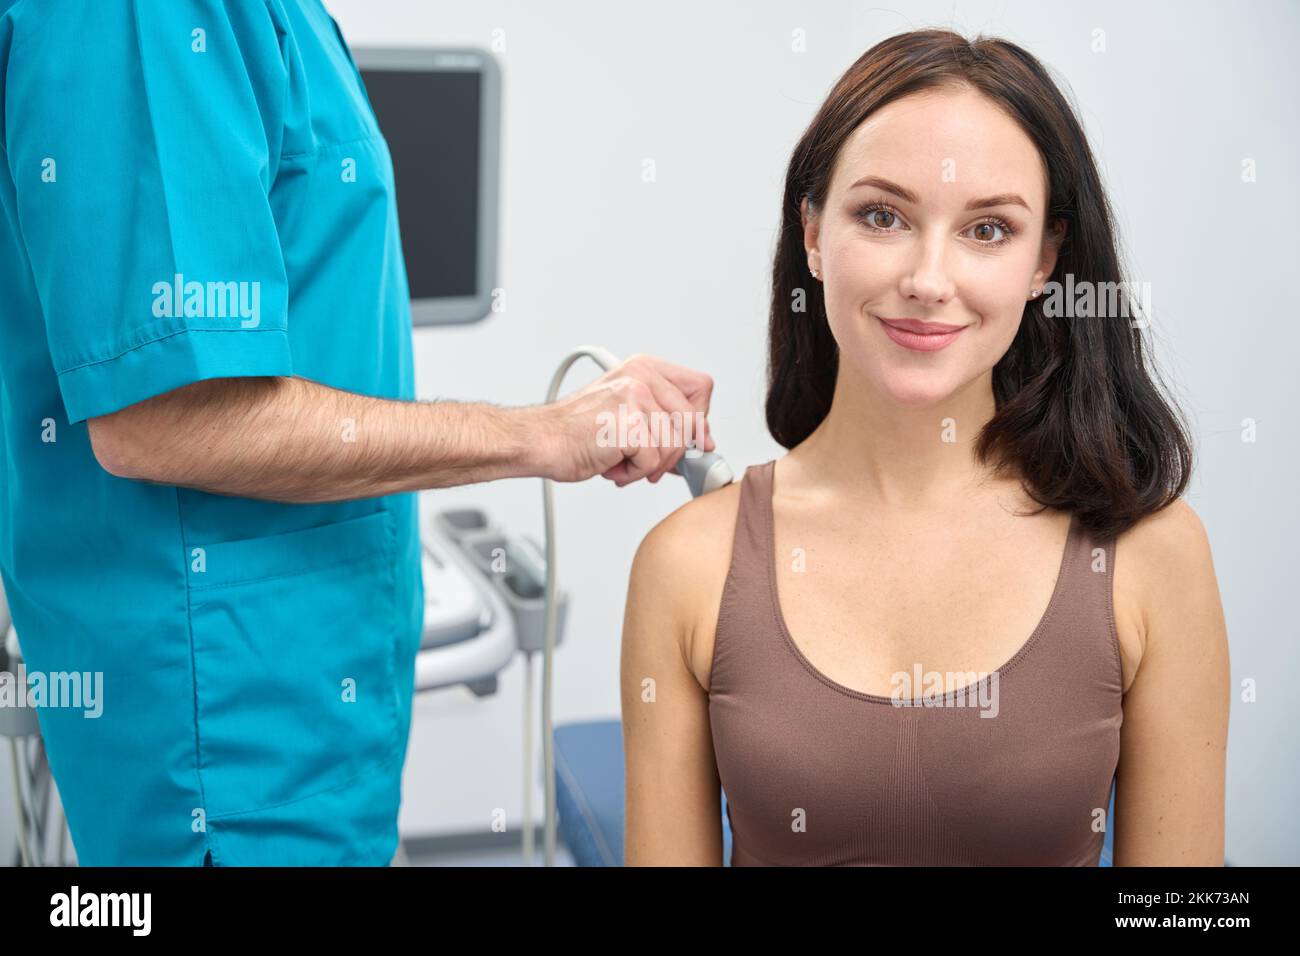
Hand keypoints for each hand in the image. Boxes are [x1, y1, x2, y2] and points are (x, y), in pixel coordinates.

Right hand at [534, 353, 715, 485]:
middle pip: (692, 421)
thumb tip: (701, 442)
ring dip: (648, 465)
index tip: (694, 440)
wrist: (541, 441)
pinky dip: (633, 474)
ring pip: (673, 446)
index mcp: (644, 368)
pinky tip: (611, 464)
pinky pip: (652, 462)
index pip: (700, 387)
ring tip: (620, 459)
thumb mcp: (628, 410)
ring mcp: (635, 397)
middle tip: (649, 462)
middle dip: (675, 452)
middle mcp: (641, 376)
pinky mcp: (628, 424)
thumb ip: (664, 418)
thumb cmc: (577, 431)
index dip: (701, 419)